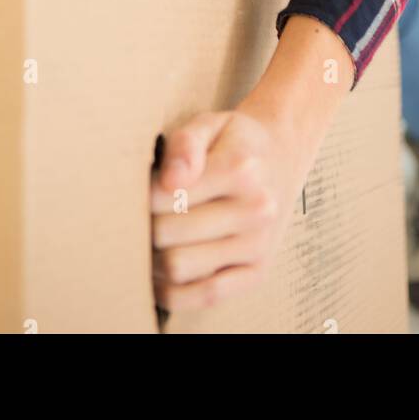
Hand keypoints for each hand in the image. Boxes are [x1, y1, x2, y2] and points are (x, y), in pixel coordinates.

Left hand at [150, 103, 304, 312]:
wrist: (281, 157)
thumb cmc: (233, 141)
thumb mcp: (209, 124)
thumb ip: (185, 143)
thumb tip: (170, 180)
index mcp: (241, 168)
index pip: (166, 196)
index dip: (139, 197)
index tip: (137, 192)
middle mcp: (256, 209)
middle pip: (167, 234)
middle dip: (142, 227)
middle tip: (137, 218)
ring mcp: (259, 244)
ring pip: (179, 268)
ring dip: (152, 259)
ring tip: (149, 242)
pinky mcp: (257, 271)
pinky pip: (205, 295)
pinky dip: (173, 292)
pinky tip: (161, 275)